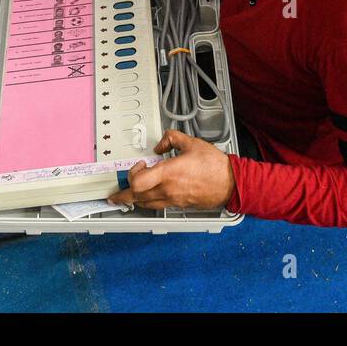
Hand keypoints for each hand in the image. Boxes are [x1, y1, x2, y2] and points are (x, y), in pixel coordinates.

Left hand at [107, 130, 234, 210]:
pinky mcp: (179, 205)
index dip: (132, 174)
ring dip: (134, 200)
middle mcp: (168, 189)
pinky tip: (147, 199)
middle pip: (137, 197)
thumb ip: (172, 139)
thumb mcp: (192, 143)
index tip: (139, 165)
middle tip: (115, 194)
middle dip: (123, 195)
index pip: (138, 181)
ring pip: (146, 204)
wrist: (231, 184)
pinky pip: (157, 206)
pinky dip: (148, 203)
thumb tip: (161, 144)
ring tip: (126, 199)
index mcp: (169, 173)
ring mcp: (173, 200)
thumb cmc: (214, 166)